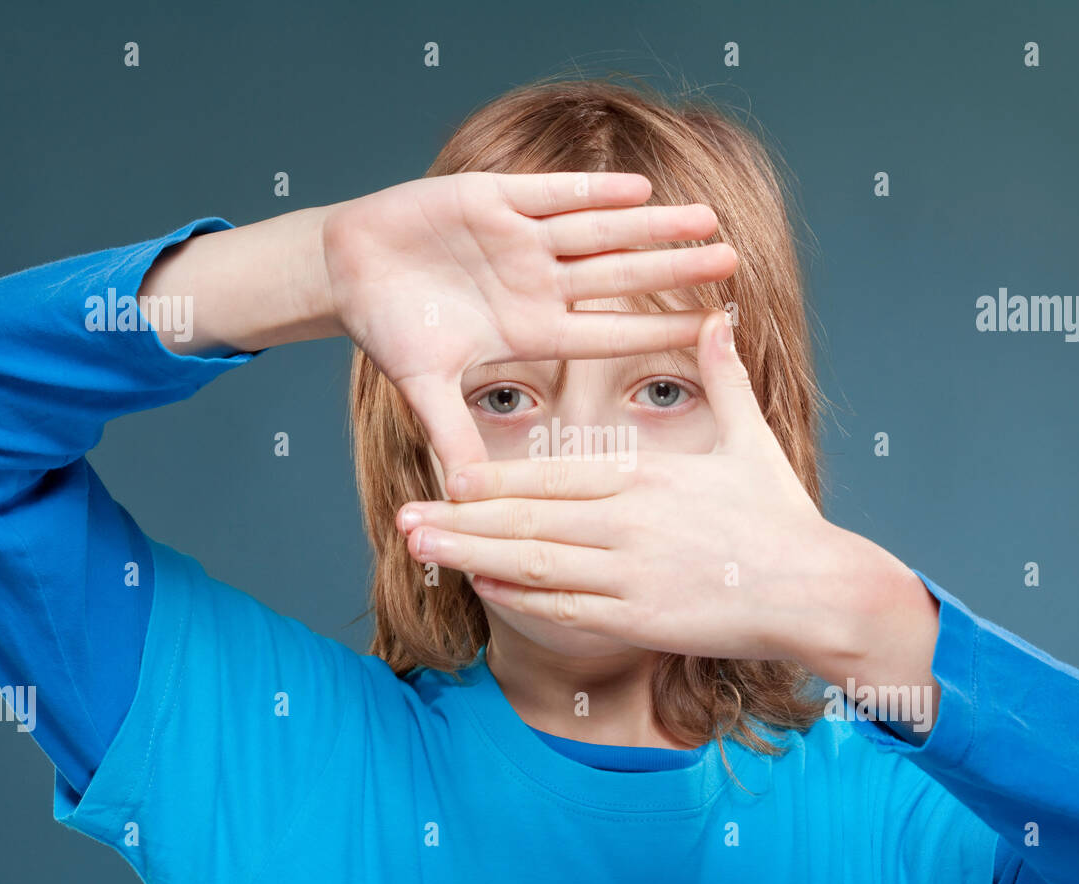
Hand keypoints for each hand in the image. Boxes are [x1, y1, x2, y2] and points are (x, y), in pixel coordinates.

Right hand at [321, 171, 737, 473]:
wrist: (347, 271)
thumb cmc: (390, 329)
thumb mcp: (423, 388)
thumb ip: (451, 435)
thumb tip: (464, 500)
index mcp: (530, 330)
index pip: (608, 332)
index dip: (658, 329)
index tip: (710, 328)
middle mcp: (535, 284)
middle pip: (618, 277)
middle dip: (672, 270)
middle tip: (731, 262)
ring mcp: (519, 240)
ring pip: (599, 232)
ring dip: (651, 226)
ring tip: (706, 219)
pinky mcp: (491, 198)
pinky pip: (550, 194)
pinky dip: (592, 190)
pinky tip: (641, 188)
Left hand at [393, 311, 940, 689]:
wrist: (820, 590)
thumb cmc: (784, 519)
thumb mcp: (752, 441)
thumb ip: (724, 380)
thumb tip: (718, 317)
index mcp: (646, 478)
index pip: (552, 477)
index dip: (493, 481)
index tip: (448, 478)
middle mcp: (627, 523)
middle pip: (524, 520)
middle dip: (458, 519)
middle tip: (403, 518)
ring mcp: (628, 574)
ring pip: (530, 563)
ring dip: (469, 556)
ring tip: (420, 550)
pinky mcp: (637, 619)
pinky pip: (560, 611)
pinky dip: (515, 601)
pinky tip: (480, 591)